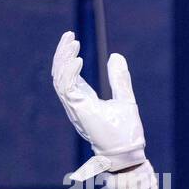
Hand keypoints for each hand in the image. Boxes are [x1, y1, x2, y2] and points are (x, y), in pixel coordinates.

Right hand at [51, 31, 146, 180]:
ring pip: (59, 79)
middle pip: (60, 74)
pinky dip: (69, 72)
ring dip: (63, 60)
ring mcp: (75, 107)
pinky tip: (77, 59)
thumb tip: (116, 56)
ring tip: (72, 43)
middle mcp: (76, 103)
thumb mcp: (125, 98)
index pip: (68, 74)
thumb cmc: (126, 132)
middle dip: (62, 53)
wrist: (129, 152)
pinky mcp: (78, 111)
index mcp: (84, 99)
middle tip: (69, 36)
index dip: (67, 57)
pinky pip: (66, 88)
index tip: (72, 39)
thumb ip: (119, 79)